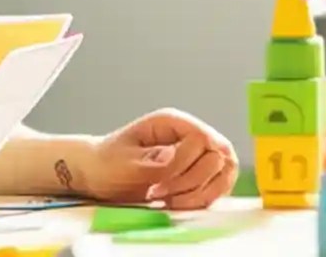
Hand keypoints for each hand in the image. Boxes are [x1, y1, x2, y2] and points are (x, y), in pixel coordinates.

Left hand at [85, 108, 237, 209]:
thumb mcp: (123, 162)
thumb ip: (151, 161)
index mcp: (172, 122)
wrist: (100, 175)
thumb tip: (176, 156)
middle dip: (191, 182)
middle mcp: (190, 134)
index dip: (186, 164)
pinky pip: (219, 186)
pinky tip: (177, 204)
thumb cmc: (108, 163)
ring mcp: (199, 153)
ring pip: (225, 172)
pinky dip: (203, 200)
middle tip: (158, 193)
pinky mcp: (202, 173)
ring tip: (169, 201)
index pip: (201, 138)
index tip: (158, 183)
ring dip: (200, 193)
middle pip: (218, 156)